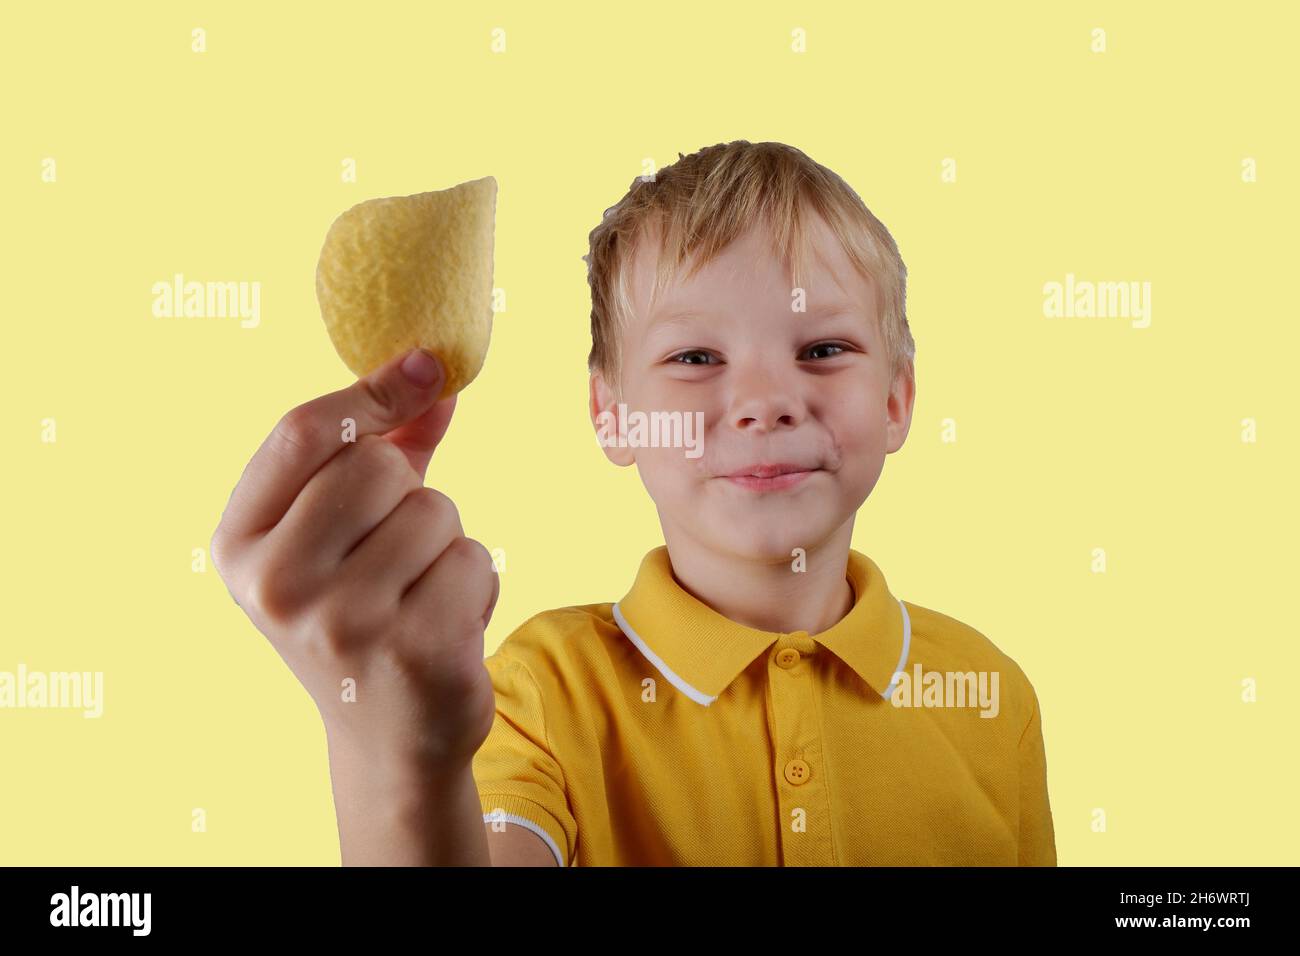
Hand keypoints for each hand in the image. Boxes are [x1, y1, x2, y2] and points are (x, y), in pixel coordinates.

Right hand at [211, 348, 499, 767]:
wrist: (387, 736)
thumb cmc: (366, 609)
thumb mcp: (348, 529)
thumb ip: (386, 444)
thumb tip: (433, 369)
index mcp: (239, 544)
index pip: (302, 430)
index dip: (372, 391)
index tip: (425, 367)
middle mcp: (275, 586)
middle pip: (375, 465)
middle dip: (409, 491)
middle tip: (396, 548)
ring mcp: (343, 624)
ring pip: (436, 511)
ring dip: (446, 543)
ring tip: (418, 593)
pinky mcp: (415, 651)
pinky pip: (476, 560)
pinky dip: (476, 583)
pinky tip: (446, 624)